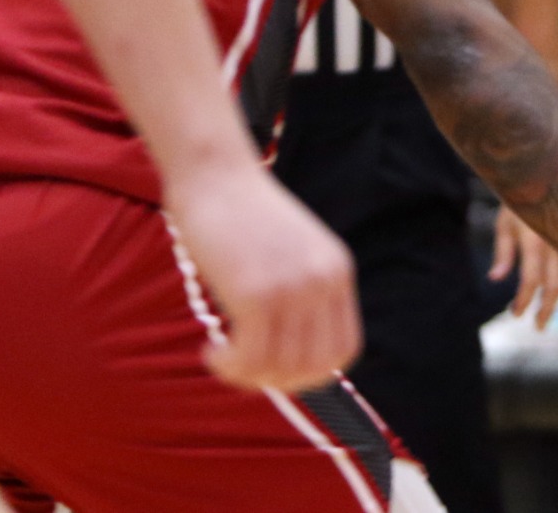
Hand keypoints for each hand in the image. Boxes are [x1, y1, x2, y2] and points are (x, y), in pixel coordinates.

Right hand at [162, 163, 360, 392]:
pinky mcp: (257, 293)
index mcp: (337, 271)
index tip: (275, 369)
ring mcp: (293, 287)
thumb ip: (301, 292)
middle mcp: (323, 281)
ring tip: (222, 358)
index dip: (311, 374)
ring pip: (280, 368)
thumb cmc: (241, 217)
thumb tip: (287, 357)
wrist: (216, 175)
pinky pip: (250, 358)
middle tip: (242, 367)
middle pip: (314, 368)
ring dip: (247, 376)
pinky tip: (212, 351)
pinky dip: (228, 367)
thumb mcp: (291, 252)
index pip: (345, 350)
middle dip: (276, 382)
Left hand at [490, 207, 557, 329]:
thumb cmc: (519, 198)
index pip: (532, 278)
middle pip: (556, 283)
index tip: (516, 314)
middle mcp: (557, 240)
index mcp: (535, 236)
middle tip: (538, 326)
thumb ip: (503, 252)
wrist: (548, 171)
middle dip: (548, 308)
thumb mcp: (505, 222)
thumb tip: (495, 279)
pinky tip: (556, 291)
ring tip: (546, 312)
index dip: (524, 300)